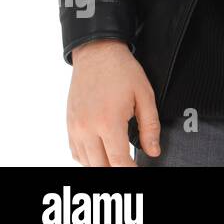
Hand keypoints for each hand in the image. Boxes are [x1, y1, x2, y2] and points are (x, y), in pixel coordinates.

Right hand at [66, 39, 160, 165]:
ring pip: (86, 162)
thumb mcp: (144, 95)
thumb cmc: (122, 72)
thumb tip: (154, 151)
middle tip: (131, 163)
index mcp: (108, 122)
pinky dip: (88, 158)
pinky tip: (102, 152)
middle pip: (100, 166)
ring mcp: (75, 128)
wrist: (97, 54)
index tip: (140, 169)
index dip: (131, 170)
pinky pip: (76, 152)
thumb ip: (150, 126)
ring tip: (118, 158)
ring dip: (102, 165)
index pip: (118, 161)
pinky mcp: (69, 125)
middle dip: (117, 169)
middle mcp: (87, 128)